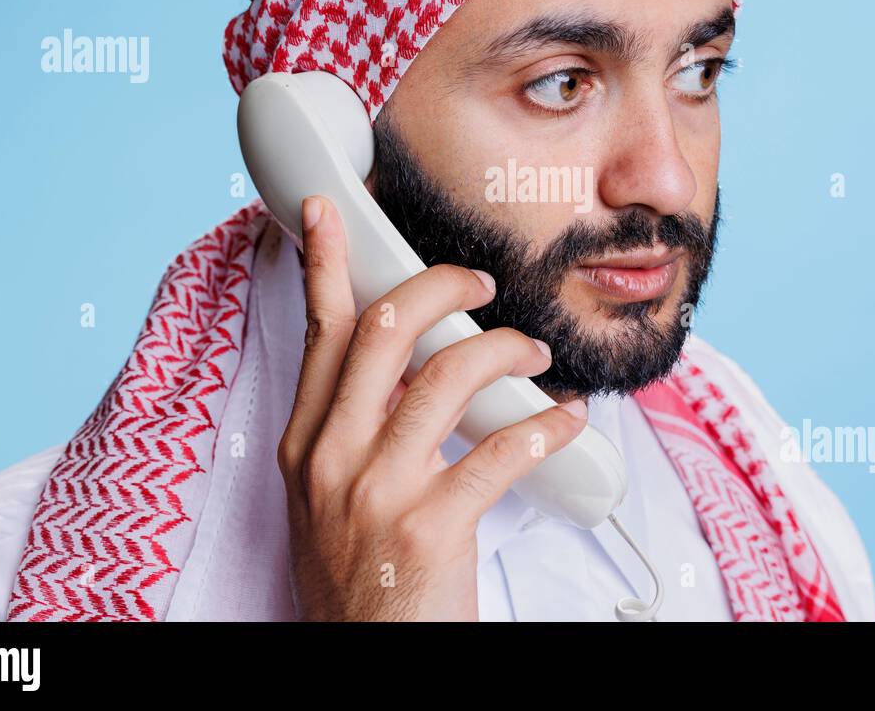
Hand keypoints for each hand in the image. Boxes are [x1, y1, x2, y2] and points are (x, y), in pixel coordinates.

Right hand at [277, 195, 588, 620]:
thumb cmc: (360, 581)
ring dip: (506, 350)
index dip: (330, 263)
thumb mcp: (329, 498)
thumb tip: (410, 364)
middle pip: (385, 329)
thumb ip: (356, 427)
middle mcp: (333, 458)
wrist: (367, 662)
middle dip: (440, 286)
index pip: (320, 332)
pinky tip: (567, 420)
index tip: (333, 213)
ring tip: (535, 356)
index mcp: (307, 445)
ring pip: (450, 374)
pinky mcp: (432, 525)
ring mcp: (379, 490)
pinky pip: (503, 448)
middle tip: (478, 283)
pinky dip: (548, 424)